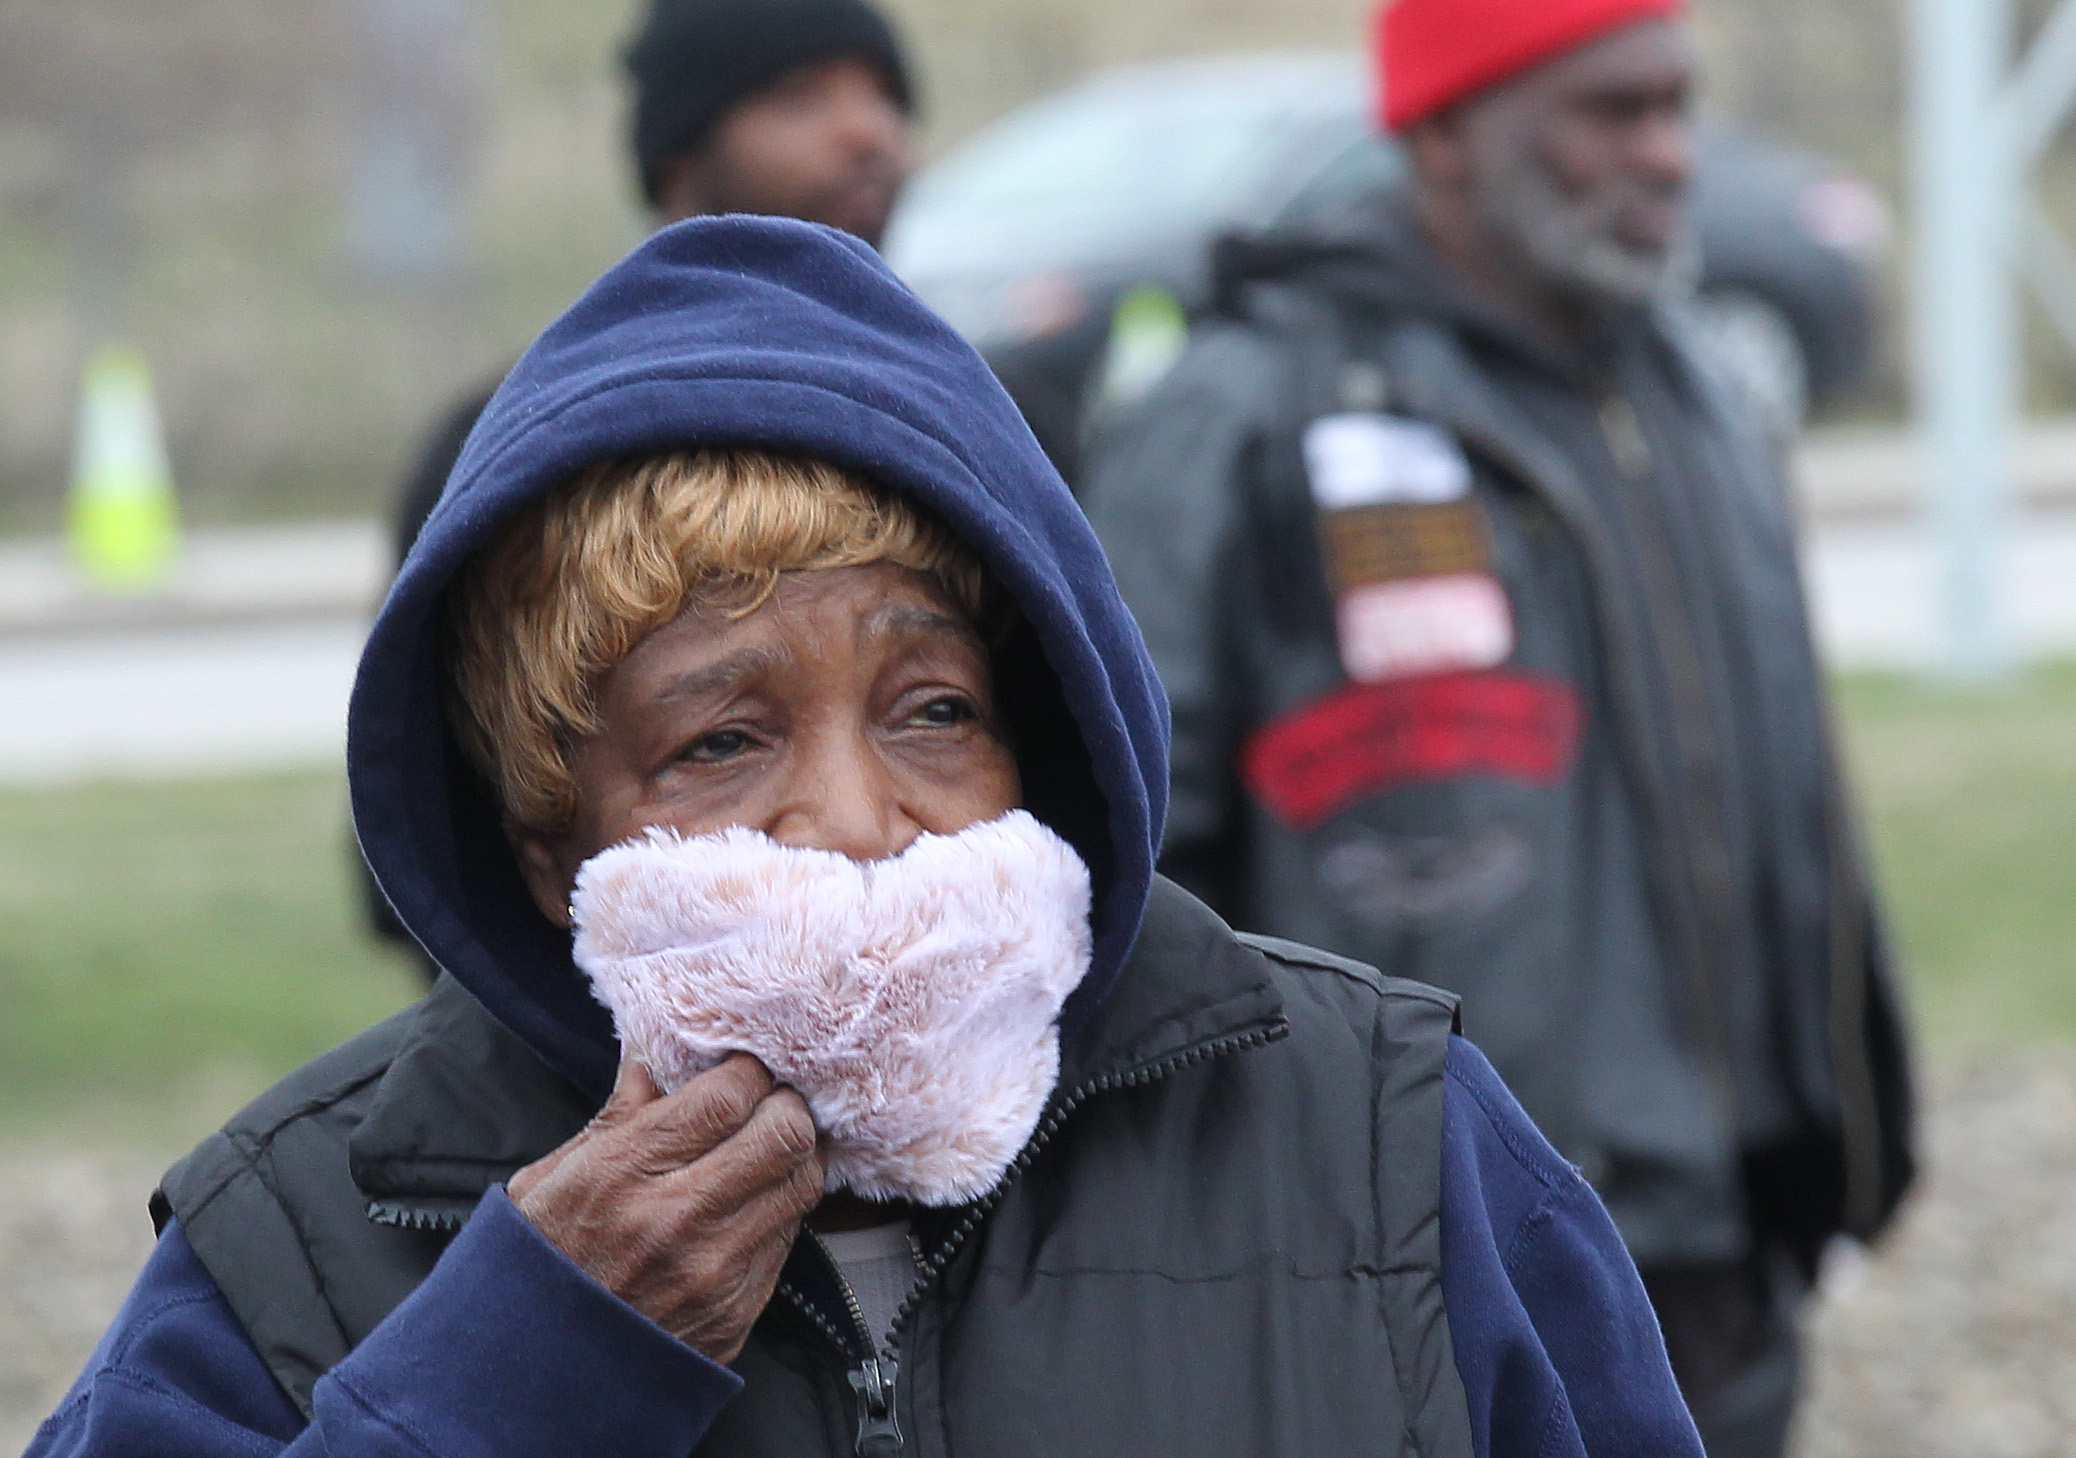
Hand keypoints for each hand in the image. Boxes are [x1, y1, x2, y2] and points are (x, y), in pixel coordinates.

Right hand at [508, 1053, 823, 1362]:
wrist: (532, 1375)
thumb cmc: (539, 1264)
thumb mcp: (553, 1176)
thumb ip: (619, 1114)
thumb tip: (657, 1053)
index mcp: (623, 1173)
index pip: (729, 1095)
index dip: (746, 1071)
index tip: (740, 1070)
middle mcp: (677, 1220)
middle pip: (785, 1134)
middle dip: (786, 1106)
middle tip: (769, 1102)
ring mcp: (715, 1272)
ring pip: (802, 1184)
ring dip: (795, 1156)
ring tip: (768, 1148)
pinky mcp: (738, 1311)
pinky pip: (788, 1238)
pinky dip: (780, 1209)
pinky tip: (753, 1203)